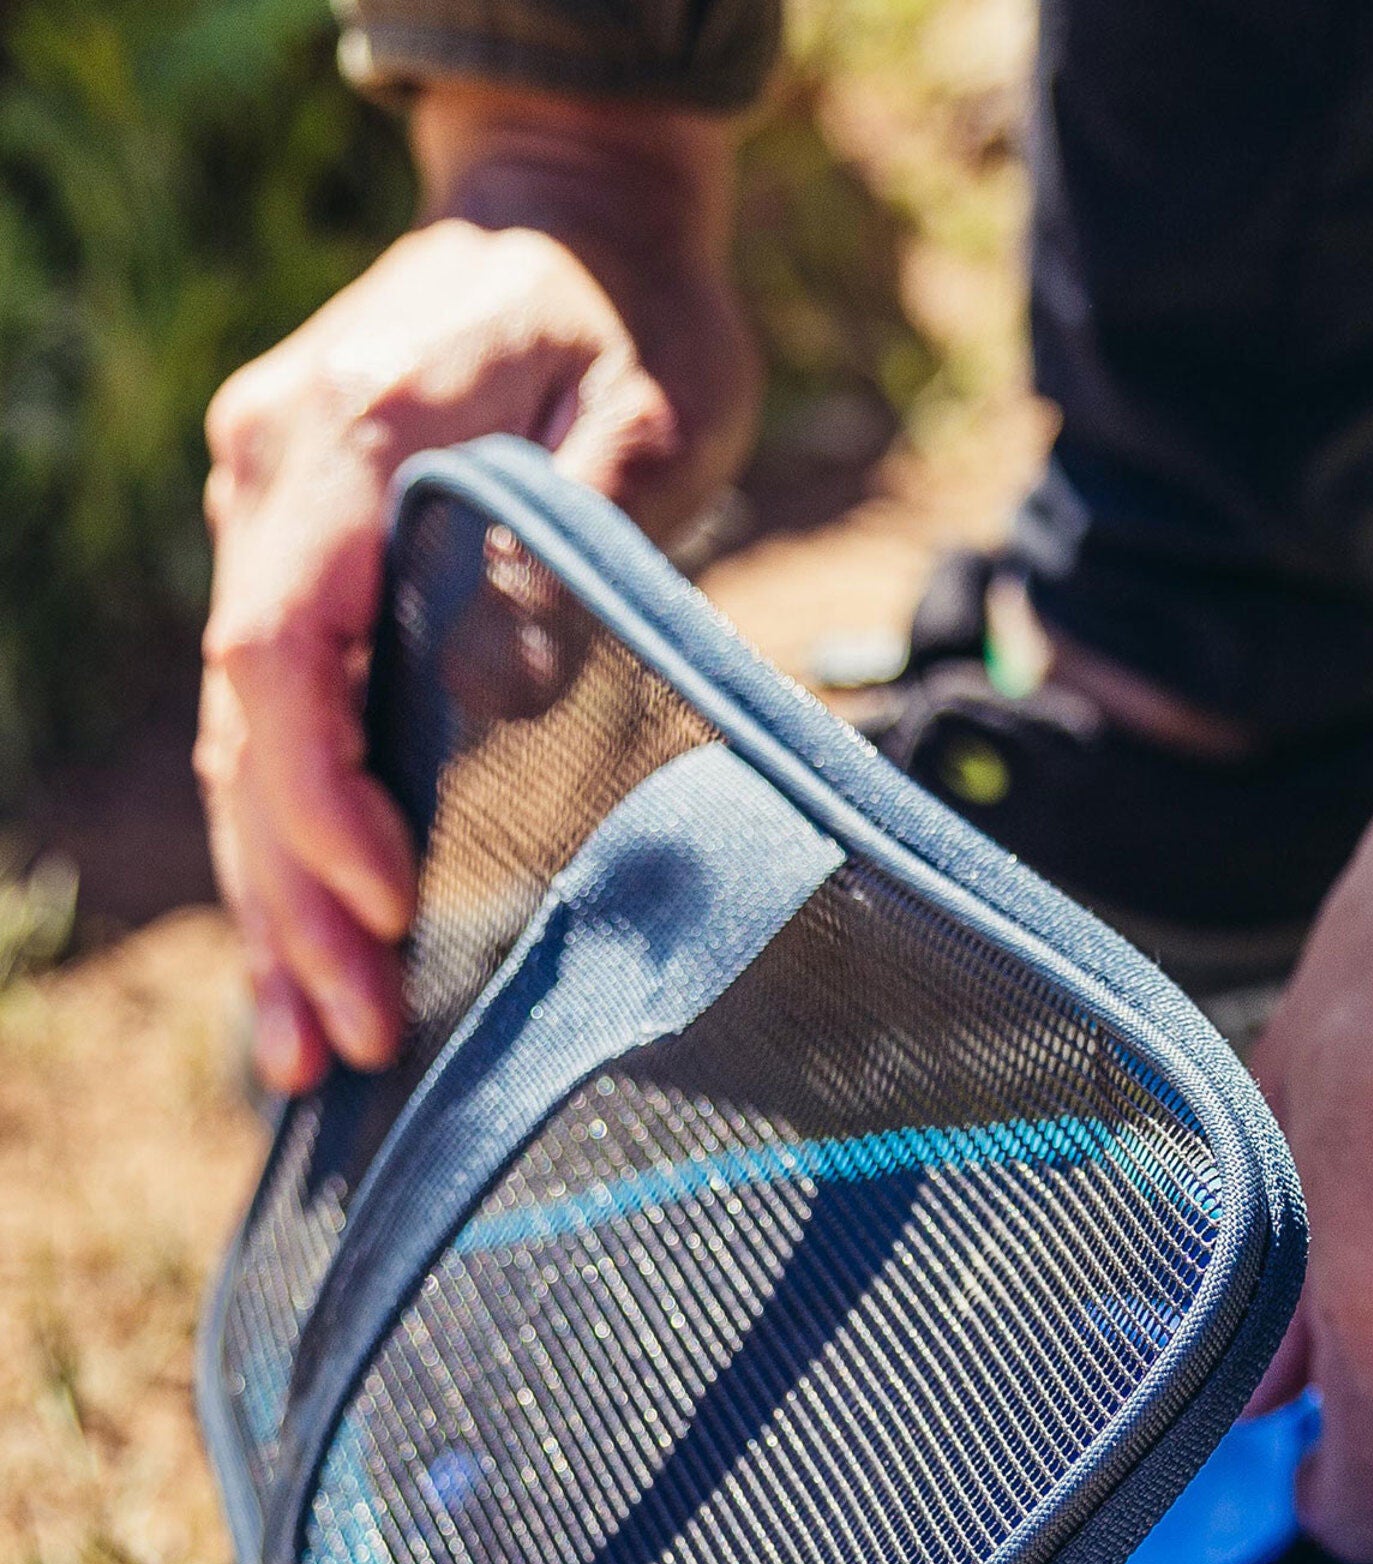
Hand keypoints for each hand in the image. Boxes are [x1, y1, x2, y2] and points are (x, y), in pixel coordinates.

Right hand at [198, 86, 758, 1094]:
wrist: (573, 210)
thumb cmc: (630, 312)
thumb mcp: (640, 410)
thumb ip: (570, 542)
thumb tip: (502, 700)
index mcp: (344, 440)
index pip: (287, 649)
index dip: (325, 795)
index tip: (391, 908)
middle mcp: (269, 485)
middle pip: (250, 729)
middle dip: (298, 898)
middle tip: (357, 1042)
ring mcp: (268, 527)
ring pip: (244, 748)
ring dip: (275, 907)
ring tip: (313, 1056)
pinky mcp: (297, 569)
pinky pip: (276, 733)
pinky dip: (291, 853)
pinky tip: (309, 969)